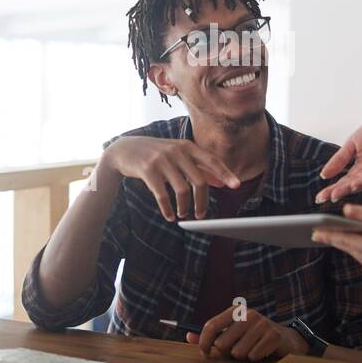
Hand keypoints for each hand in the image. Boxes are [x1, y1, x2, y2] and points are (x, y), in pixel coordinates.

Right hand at [102, 136, 240, 221]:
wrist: (124, 149)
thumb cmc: (155, 154)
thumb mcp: (176, 154)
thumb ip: (196, 165)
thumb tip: (219, 183)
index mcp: (187, 146)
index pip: (212, 161)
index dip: (225, 173)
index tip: (237, 185)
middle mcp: (177, 151)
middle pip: (199, 181)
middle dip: (202, 202)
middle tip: (201, 215)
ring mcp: (162, 160)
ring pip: (182, 191)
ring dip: (185, 207)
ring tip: (183, 215)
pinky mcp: (148, 171)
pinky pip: (163, 195)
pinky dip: (168, 209)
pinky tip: (169, 216)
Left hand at [187, 307, 307, 361]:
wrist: (286, 339)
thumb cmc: (254, 337)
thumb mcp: (233, 332)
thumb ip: (211, 334)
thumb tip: (189, 337)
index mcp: (236, 311)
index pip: (211, 325)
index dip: (204, 342)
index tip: (205, 353)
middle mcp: (248, 314)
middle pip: (222, 344)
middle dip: (228, 352)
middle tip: (239, 349)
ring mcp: (262, 324)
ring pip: (238, 353)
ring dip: (243, 356)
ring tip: (252, 349)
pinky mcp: (273, 335)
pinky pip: (253, 356)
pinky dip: (256, 358)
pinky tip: (263, 351)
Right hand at [315, 115, 361, 203]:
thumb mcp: (351, 145)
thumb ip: (339, 159)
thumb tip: (323, 174)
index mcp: (359, 169)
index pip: (343, 182)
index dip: (331, 189)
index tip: (319, 197)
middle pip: (350, 186)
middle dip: (336, 192)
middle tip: (323, 199)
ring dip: (348, 189)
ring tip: (335, 194)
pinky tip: (354, 184)